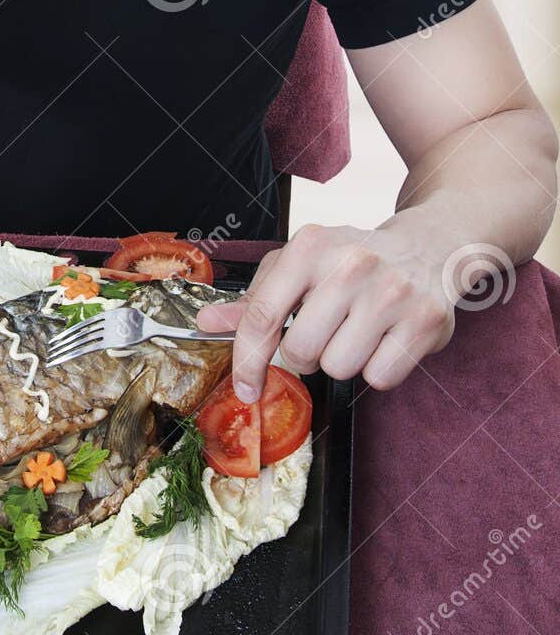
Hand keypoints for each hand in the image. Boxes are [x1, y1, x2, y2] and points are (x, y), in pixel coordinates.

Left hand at [195, 220, 456, 399]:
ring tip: (356, 331)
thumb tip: (207, 324)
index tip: (246, 388)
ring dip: (341, 361)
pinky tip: (384, 339)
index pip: (263, 316)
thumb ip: (255, 300)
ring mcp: (392, 292)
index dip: (248, 360)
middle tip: (323, 333)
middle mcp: (352, 265)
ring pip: (339, 368)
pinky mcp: (426, 320)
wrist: (427, 247)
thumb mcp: (300, 266)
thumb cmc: (352, 260)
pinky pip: (380, 377)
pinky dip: (377, 368)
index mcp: (310, 247)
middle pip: (301, 351)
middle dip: (304, 355)